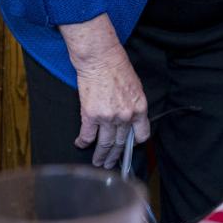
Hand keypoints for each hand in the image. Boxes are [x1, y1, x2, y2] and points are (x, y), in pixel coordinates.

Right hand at [60, 14, 149, 168]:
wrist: (100, 57)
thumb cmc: (117, 66)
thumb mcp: (135, 87)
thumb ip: (134, 105)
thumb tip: (130, 120)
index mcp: (139, 108)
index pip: (142, 135)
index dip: (135, 143)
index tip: (129, 147)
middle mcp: (125, 116)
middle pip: (121, 143)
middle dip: (115, 157)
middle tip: (110, 164)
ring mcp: (108, 117)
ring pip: (105, 144)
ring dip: (100, 156)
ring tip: (98, 162)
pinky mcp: (90, 115)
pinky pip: (87, 135)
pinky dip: (83, 142)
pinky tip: (81, 144)